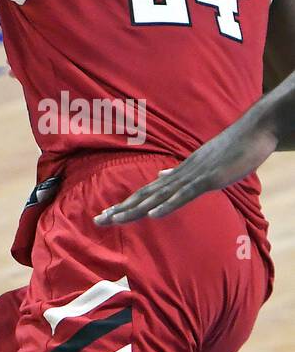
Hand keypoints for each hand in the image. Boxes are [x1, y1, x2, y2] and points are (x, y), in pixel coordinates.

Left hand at [94, 116, 278, 224]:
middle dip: (120, 209)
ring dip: (136, 208)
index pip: (145, 192)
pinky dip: (169, 204)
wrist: (254, 131)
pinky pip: (186, 194)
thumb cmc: (230, 149)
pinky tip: (153, 215)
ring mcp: (193, 177)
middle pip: (144, 195)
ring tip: (115, 219)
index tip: (105, 215)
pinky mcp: (209, 180)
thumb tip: (159, 176)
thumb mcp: (199, 164)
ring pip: (158, 196)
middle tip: (97, 221)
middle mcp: (179, 175)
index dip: (125, 204)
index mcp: (177, 174)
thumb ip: (178, 173)